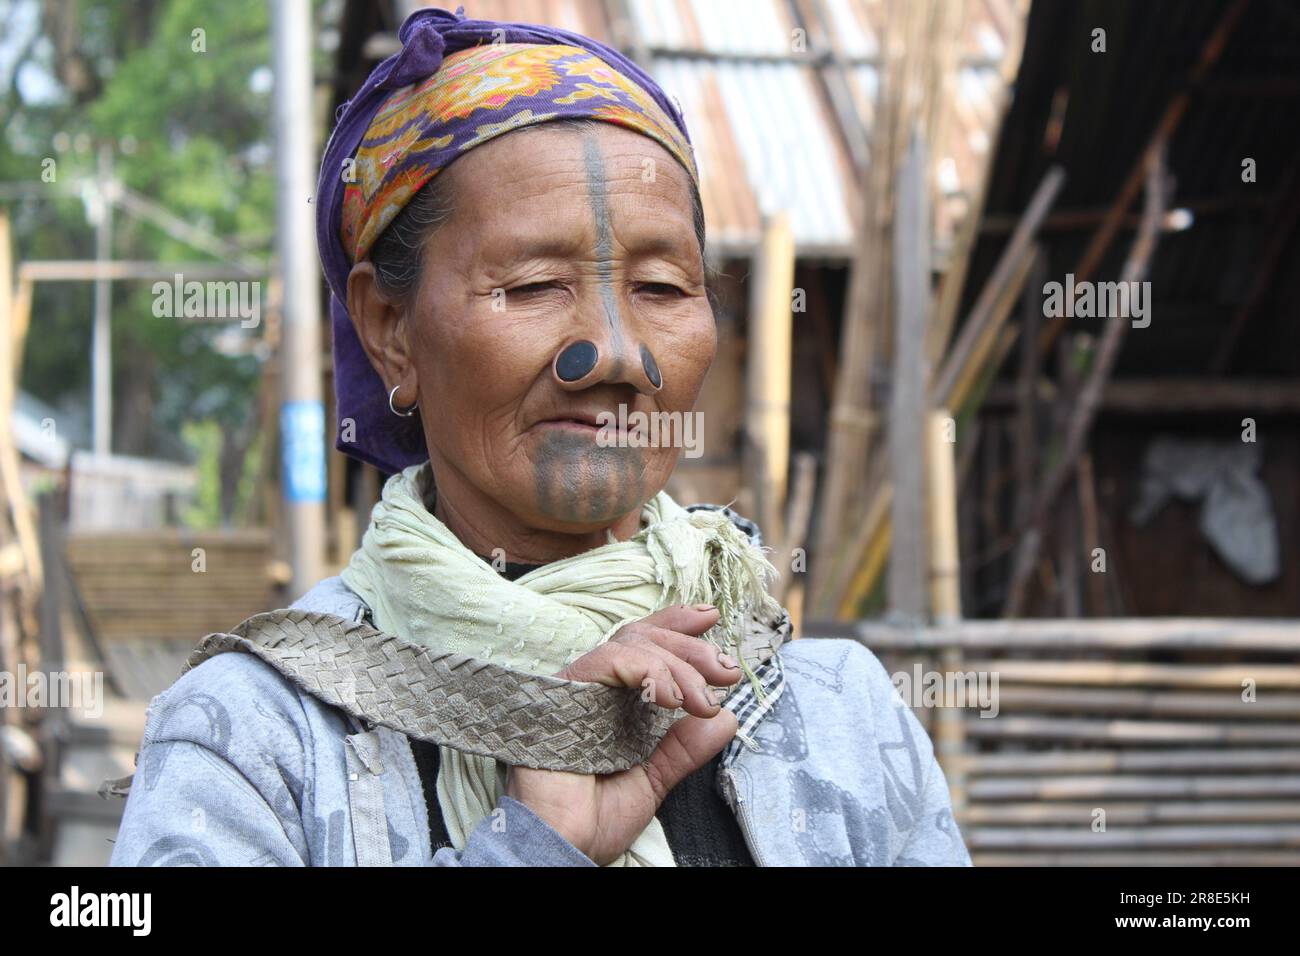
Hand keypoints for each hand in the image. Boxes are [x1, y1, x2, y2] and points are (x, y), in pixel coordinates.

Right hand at [505, 604, 740, 863]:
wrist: (562, 844)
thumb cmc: (595, 817)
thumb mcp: (656, 778)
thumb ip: (686, 748)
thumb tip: (728, 719)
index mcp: (616, 702)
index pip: (645, 647)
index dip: (677, 628)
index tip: (711, 620)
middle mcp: (597, 688)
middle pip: (644, 638)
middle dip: (691, 649)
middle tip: (725, 671)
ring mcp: (580, 687)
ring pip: (630, 644)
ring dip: (677, 664)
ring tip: (700, 700)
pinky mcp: (564, 692)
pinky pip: (606, 661)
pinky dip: (644, 670)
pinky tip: (669, 696)